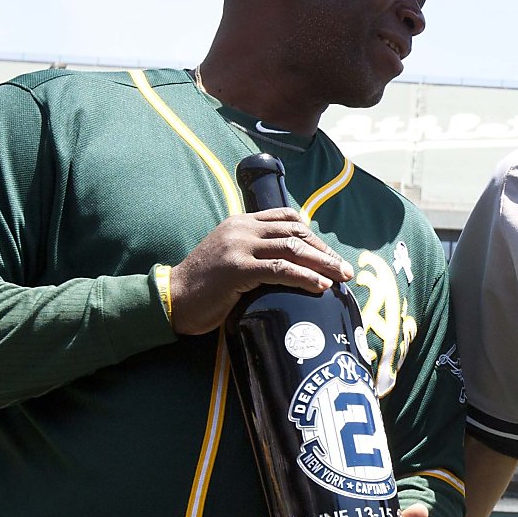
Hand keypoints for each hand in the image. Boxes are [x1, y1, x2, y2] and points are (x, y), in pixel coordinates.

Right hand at [167, 208, 353, 334]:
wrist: (172, 297)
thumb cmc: (204, 284)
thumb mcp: (229, 256)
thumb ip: (254, 251)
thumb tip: (288, 263)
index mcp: (241, 222)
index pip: (287, 218)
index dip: (313, 235)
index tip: (329, 254)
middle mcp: (242, 229)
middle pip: (296, 232)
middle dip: (324, 251)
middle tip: (345, 269)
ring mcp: (239, 247)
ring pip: (293, 249)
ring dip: (323, 264)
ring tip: (342, 278)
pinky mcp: (238, 269)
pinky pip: (280, 270)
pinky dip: (305, 277)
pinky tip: (321, 287)